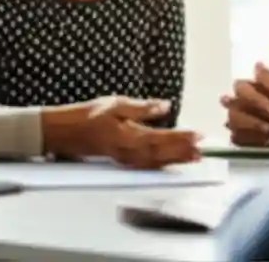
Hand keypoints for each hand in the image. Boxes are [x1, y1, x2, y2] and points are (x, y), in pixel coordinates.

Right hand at [42, 97, 200, 168]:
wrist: (66, 133)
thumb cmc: (89, 115)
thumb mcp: (115, 104)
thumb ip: (143, 107)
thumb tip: (166, 106)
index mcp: (128, 135)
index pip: (161, 137)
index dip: (181, 137)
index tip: (198, 135)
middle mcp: (129, 151)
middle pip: (162, 153)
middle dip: (183, 151)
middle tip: (202, 150)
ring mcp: (126, 159)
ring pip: (156, 162)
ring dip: (176, 160)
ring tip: (194, 157)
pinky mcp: (122, 161)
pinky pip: (147, 166)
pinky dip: (162, 164)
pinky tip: (171, 162)